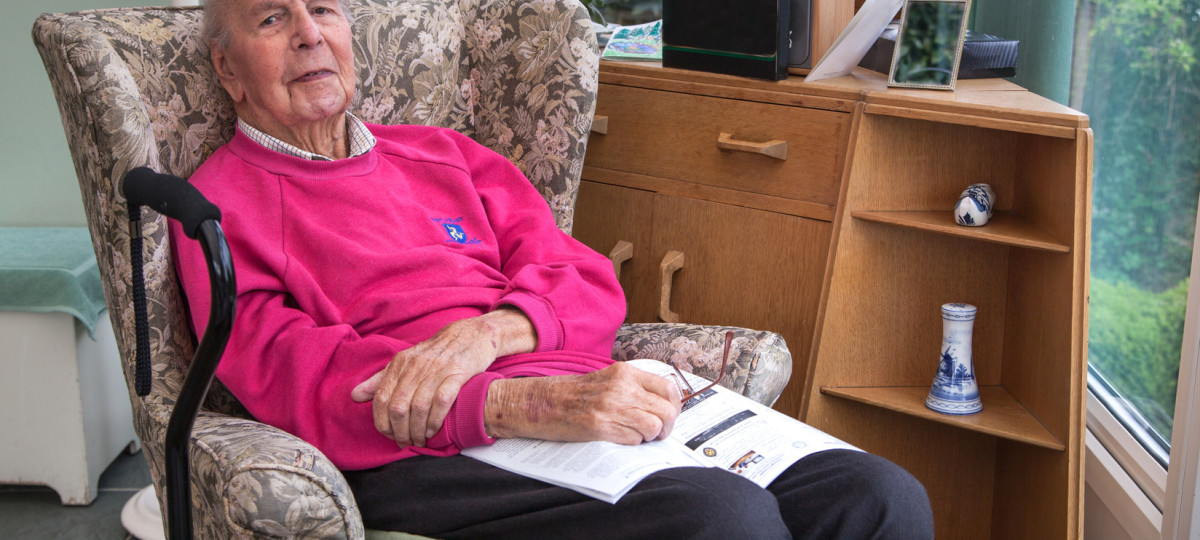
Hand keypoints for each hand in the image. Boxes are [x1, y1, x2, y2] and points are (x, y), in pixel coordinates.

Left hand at [352, 308, 535, 447]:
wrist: (471, 335)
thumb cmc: (436, 353)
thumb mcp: (405, 362)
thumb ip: (380, 380)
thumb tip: (355, 396)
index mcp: (400, 363)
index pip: (381, 398)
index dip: (383, 422)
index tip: (390, 435)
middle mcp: (415, 365)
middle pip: (398, 406)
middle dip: (400, 431)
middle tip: (406, 443)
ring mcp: (437, 369)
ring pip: (418, 406)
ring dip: (417, 429)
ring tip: (420, 440)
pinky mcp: (457, 372)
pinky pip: (441, 401)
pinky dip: (435, 419)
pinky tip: (434, 430)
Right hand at [484, 362, 681, 444]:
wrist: (541, 402)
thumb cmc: (574, 395)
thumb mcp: (607, 380)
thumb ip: (633, 387)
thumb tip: (663, 405)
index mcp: (624, 372)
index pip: (668, 388)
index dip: (674, 407)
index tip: (668, 416)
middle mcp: (621, 387)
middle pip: (667, 410)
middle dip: (666, 427)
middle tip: (656, 433)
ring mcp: (611, 406)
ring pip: (654, 426)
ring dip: (650, 437)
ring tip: (637, 436)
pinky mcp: (601, 427)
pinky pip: (634, 439)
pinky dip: (633, 443)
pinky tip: (620, 438)